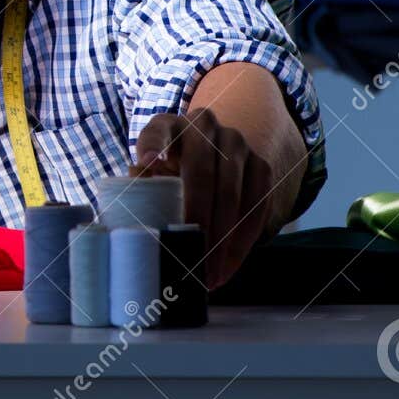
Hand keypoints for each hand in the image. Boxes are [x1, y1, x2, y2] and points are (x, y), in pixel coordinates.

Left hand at [132, 107, 276, 289]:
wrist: (216, 157)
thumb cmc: (170, 171)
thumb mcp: (152, 172)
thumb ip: (143, 184)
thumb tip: (136, 204)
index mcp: (168, 125)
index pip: (157, 130)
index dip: (152, 145)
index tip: (146, 163)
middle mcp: (204, 127)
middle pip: (201, 173)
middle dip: (198, 220)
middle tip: (191, 260)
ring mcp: (237, 143)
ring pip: (233, 194)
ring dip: (223, 240)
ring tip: (210, 274)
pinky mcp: (261, 165)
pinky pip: (258, 205)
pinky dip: (244, 239)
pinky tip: (230, 264)